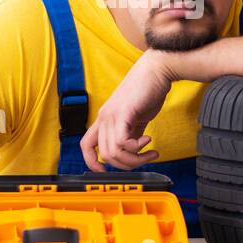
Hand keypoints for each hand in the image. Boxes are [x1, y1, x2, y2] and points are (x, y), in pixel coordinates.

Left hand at [80, 49, 173, 171]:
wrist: (156, 71)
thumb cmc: (147, 91)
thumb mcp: (136, 118)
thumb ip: (131, 134)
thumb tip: (133, 151)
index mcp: (104, 119)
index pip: (86, 145)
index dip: (92, 162)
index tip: (106, 171)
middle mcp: (104, 118)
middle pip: (105, 155)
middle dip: (127, 164)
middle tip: (145, 159)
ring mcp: (111, 115)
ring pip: (113, 152)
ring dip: (135, 158)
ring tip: (150, 152)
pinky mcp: (123, 112)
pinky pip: (121, 141)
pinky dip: (136, 148)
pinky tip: (148, 141)